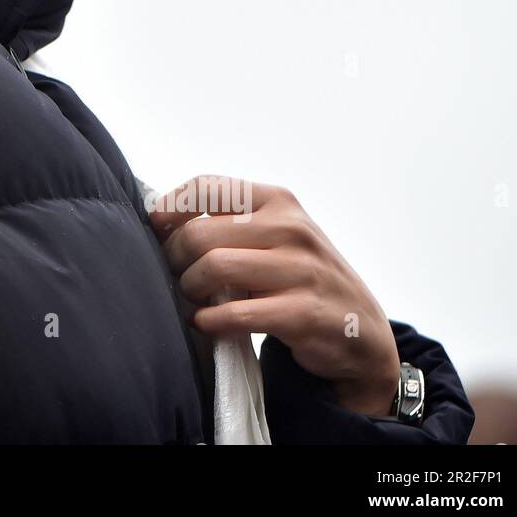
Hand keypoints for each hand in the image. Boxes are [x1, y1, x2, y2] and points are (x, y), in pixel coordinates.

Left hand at [147, 175, 401, 416]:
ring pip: (213, 267)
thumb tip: (159, 218)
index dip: (170, 207)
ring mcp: (300, 270)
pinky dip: (210, 320)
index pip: (207, 187)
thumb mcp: (275, 234)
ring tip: (192, 299)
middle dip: (174, 257)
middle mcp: (291, 228)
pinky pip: (236, 312)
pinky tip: (205, 323)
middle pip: (199, 233)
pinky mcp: (303, 313)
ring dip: (190, 288)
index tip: (155, 228)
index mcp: (278, 201)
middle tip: (175, 276)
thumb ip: (230, 221)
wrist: (361, 329)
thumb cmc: (299, 276)